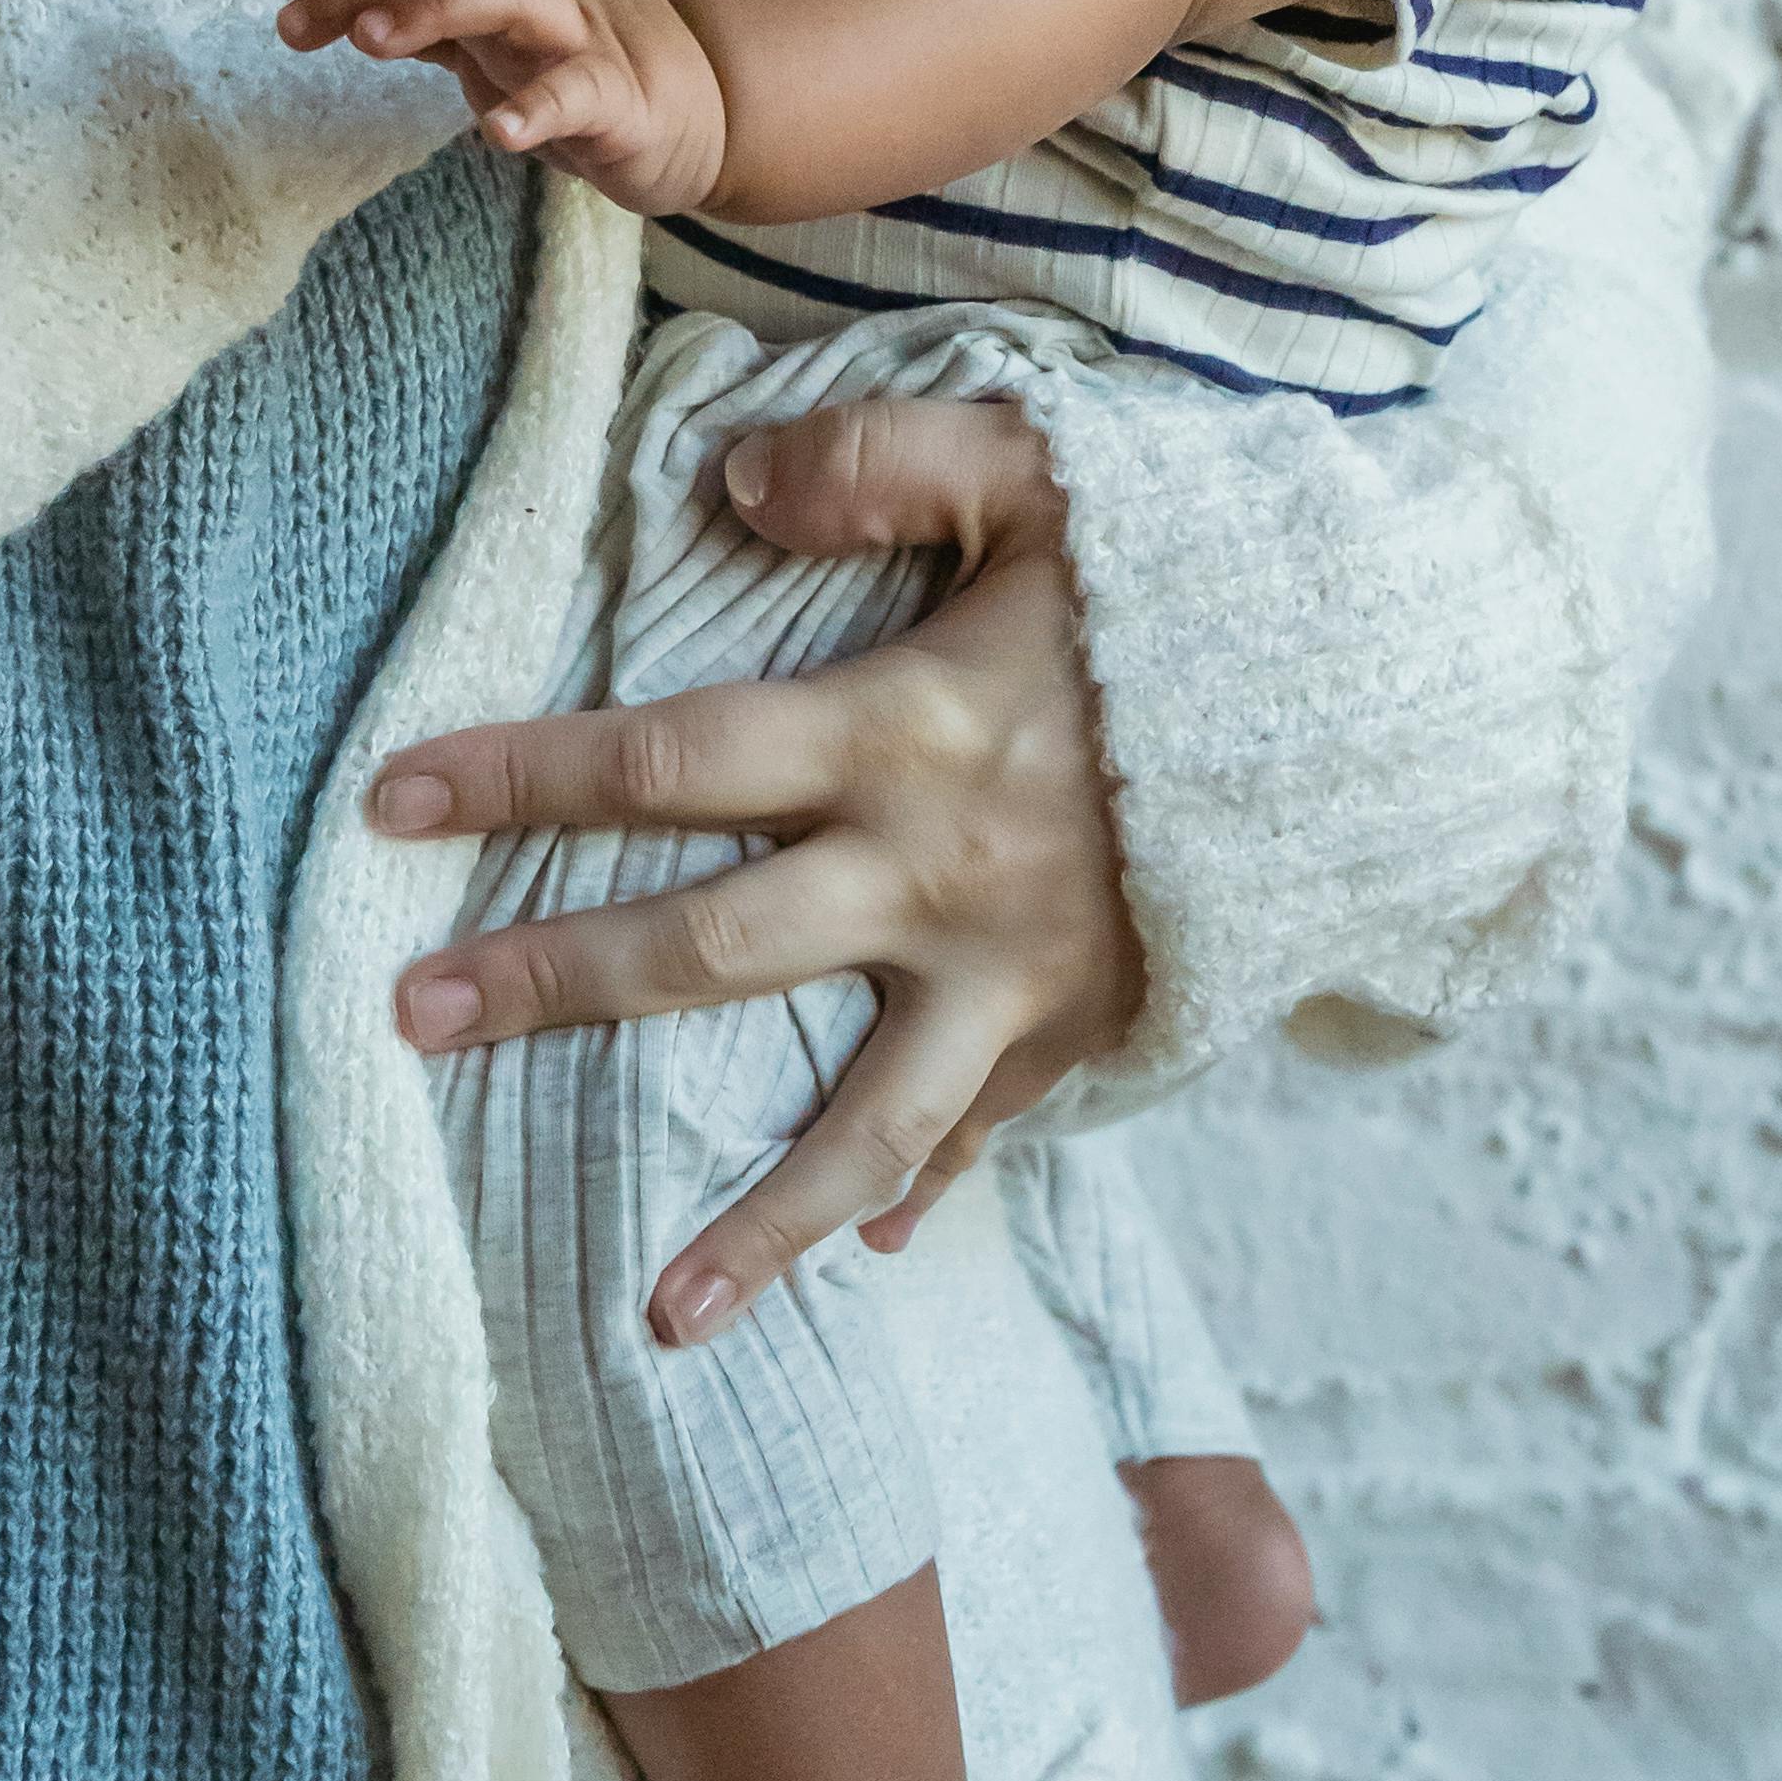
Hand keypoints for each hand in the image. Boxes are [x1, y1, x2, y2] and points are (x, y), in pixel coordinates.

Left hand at [279, 0, 733, 215]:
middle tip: (294, 25)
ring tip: (369, 40)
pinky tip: (500, 133)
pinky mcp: (624, 105)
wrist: (714, 107)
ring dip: (432, 8)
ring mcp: (586, 39)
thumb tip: (341, 7)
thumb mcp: (496, 37)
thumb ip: (430, 20)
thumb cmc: (586, 67)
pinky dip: (540, 107)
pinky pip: (581, 94)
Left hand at [365, 396, 1141, 1331]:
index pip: (672, 760)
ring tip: (657, 1317)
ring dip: (757, 1227)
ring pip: (863, 1124)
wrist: (1389, 705)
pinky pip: (986, 1137)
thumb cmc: (1198, 574)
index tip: (392, 803)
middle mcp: (939, 873)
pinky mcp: (1087, 1030)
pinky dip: (922, 1200)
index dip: (527, 777)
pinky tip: (862, 1260)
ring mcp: (1017, 977)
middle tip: (411, 1022)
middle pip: (713, 951)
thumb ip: (873, 463)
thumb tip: (722, 479)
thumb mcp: (1040, 471)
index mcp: (905, 731)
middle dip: (556, 987)